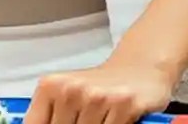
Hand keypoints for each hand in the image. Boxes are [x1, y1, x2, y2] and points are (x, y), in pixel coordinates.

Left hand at [24, 57, 175, 123]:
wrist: (138, 70)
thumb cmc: (97, 87)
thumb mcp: (64, 96)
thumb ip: (49, 116)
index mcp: (50, 87)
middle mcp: (71, 89)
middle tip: (84, 119)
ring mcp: (98, 97)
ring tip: (101, 117)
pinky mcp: (124, 105)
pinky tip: (116, 118)